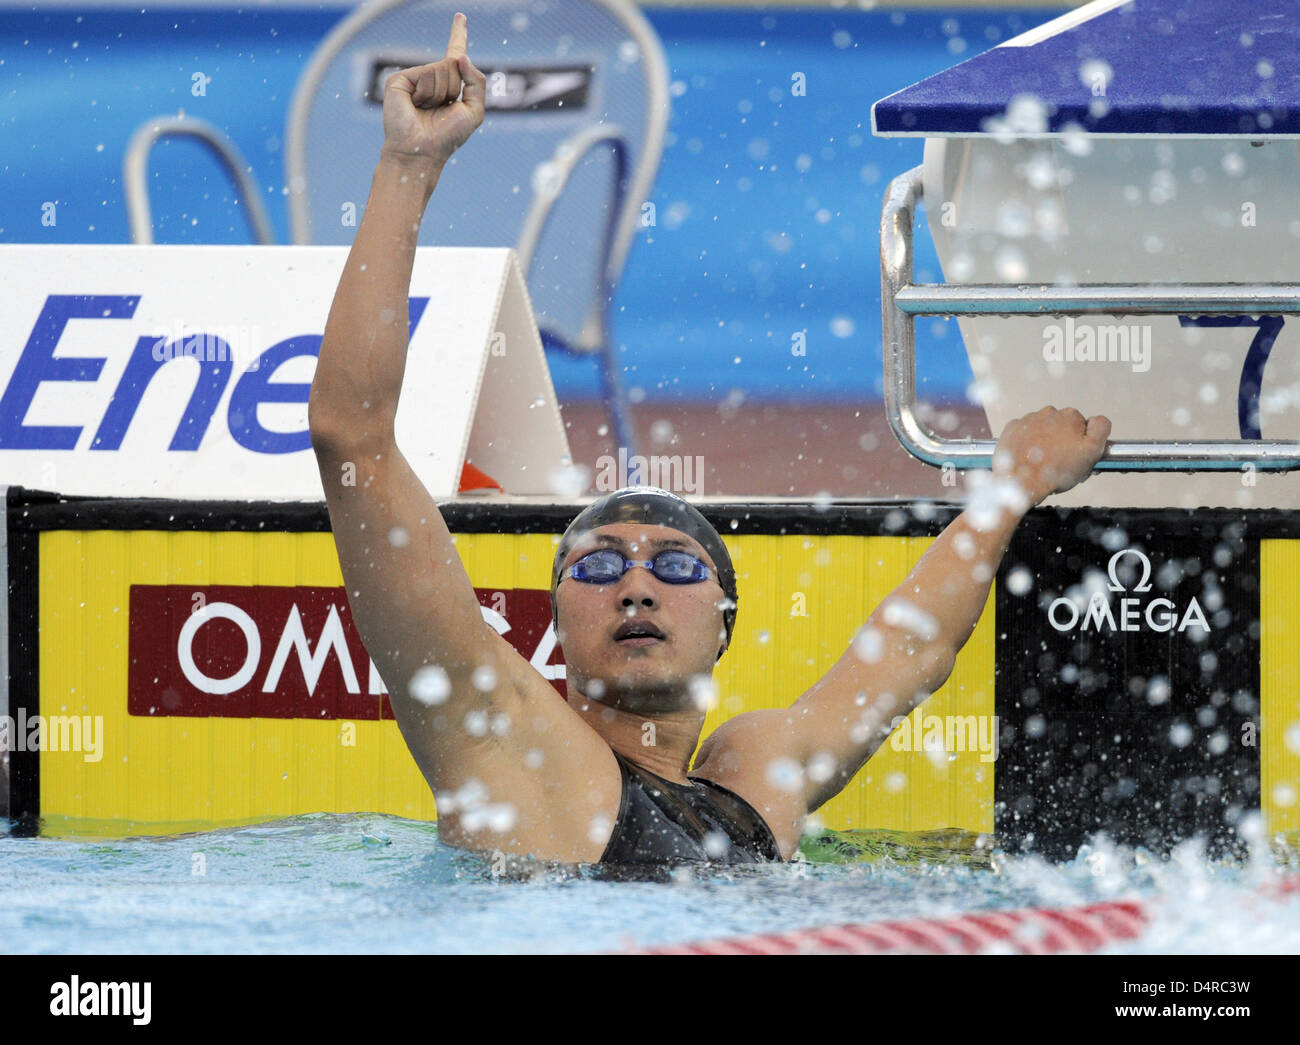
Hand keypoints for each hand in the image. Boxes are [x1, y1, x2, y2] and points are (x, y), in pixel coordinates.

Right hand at [381, 12, 485, 168]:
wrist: (421, 152)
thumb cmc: (447, 137)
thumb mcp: (474, 112)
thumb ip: (477, 82)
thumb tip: (460, 56)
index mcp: (447, 86)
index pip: (455, 55)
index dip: (458, 35)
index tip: (461, 17)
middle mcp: (430, 79)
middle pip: (453, 64)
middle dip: (454, 88)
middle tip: (439, 110)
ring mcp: (414, 78)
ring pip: (441, 70)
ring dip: (440, 93)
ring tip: (427, 110)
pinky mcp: (400, 80)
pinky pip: (426, 74)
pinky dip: (427, 92)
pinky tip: (416, 105)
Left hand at [993, 406, 1110, 504]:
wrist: (1021, 480)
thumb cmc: (1055, 470)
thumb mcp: (1091, 451)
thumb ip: (1100, 430)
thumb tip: (1099, 420)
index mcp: (1070, 416)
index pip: (1081, 427)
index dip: (1080, 442)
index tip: (1075, 454)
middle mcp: (1049, 413)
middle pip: (1061, 426)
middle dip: (1061, 440)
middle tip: (1058, 461)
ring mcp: (1028, 419)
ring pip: (1041, 429)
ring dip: (1043, 441)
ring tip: (1041, 461)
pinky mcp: (1012, 429)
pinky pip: (1023, 433)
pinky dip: (1025, 442)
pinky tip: (1027, 456)